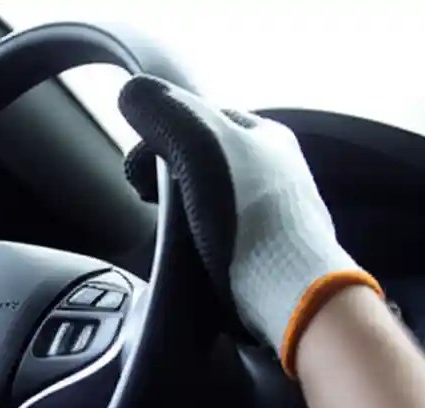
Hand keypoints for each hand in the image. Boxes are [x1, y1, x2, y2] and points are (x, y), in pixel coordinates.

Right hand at [118, 75, 381, 374]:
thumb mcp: (197, 144)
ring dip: (185, 211)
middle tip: (150, 201)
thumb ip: (163, 111)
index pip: (199, 118)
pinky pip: (228, 237)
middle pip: (206, 160)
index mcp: (266, 135)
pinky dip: (204, 242)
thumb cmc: (247, 217)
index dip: (159, 139)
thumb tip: (132, 94)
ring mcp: (282, 215)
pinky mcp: (275, 256)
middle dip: (171, 177)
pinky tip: (195, 258)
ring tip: (169, 233)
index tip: (138, 174)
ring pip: (215, 200)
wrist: (292, 297)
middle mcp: (279, 170)